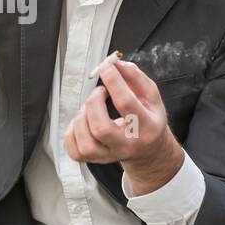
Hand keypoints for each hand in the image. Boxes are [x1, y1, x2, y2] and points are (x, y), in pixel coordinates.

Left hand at [63, 59, 183, 194]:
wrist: (148, 150)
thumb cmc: (147, 120)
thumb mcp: (151, 97)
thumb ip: (135, 78)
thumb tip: (116, 64)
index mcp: (146, 127)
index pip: (126, 103)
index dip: (113, 80)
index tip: (106, 67)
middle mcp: (127, 145)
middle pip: (101, 128)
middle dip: (93, 103)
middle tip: (98, 92)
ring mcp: (109, 156)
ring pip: (86, 142)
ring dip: (82, 117)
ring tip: (91, 108)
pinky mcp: (93, 160)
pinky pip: (74, 149)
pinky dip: (72, 131)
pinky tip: (84, 122)